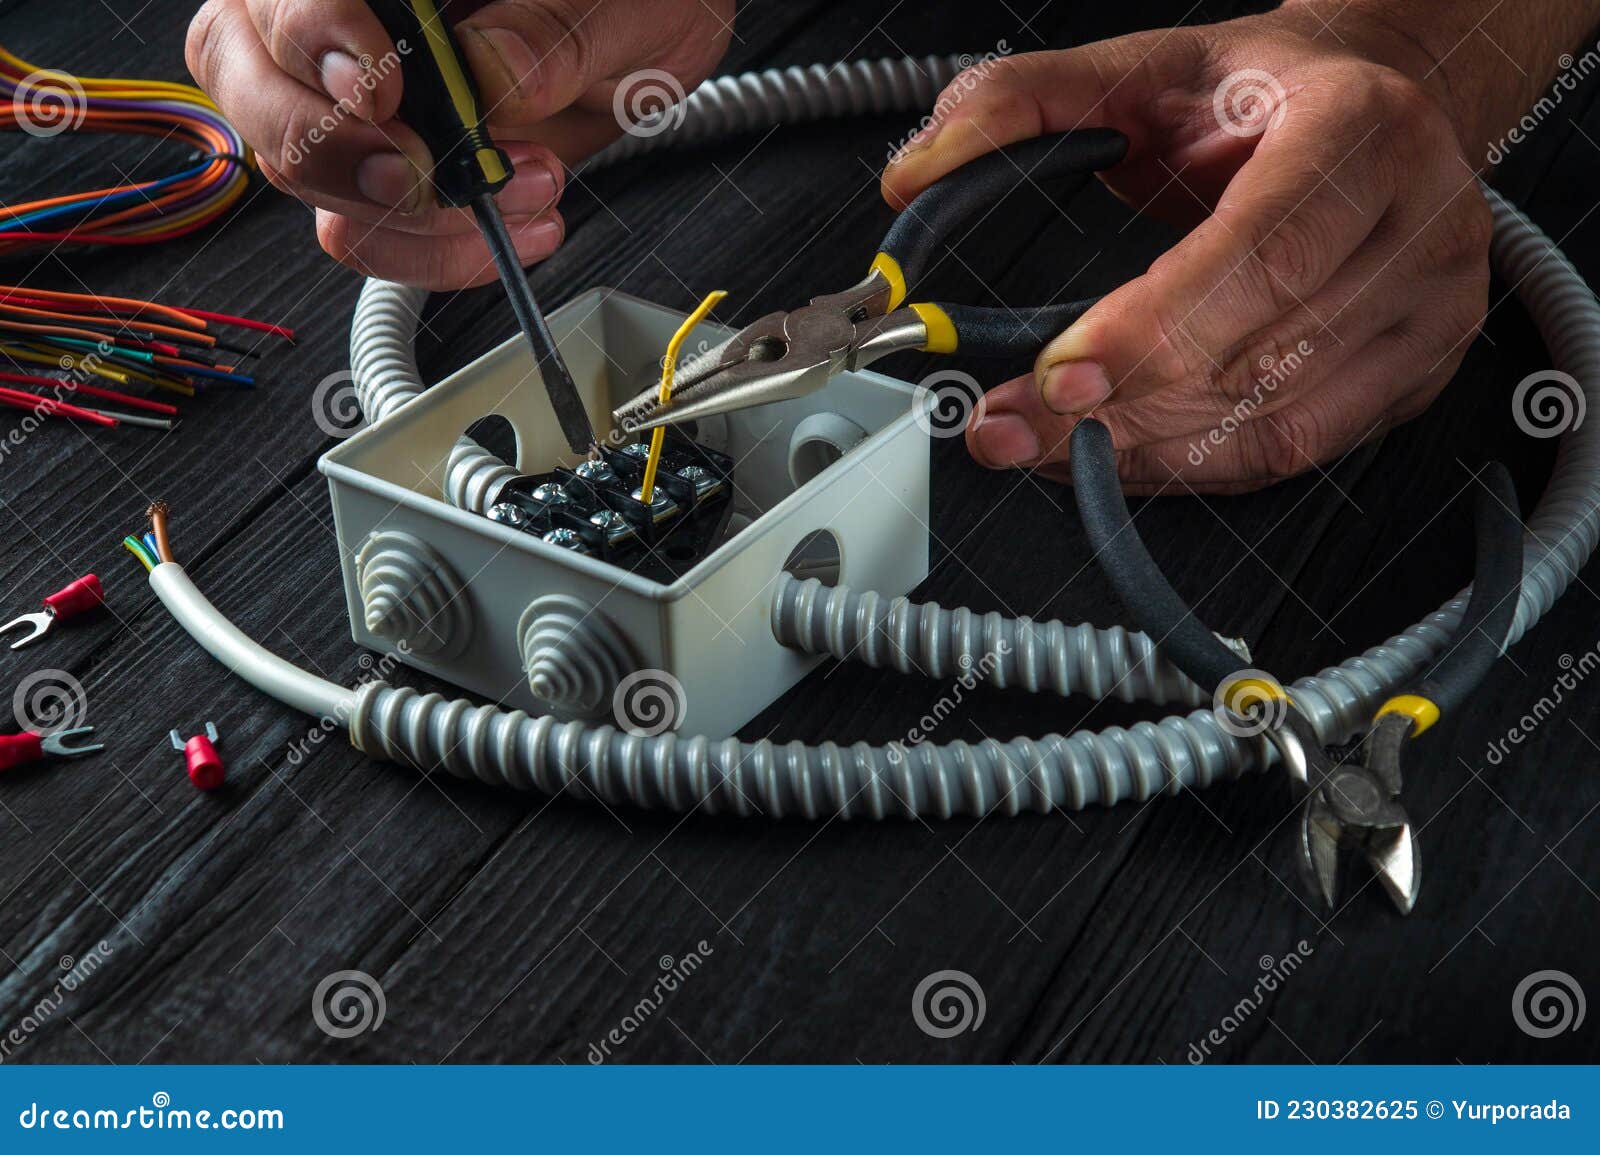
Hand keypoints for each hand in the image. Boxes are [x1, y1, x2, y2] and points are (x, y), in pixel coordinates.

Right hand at [187, 0, 732, 287]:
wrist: (647, 36)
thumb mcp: (611, 1)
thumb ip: (550, 27)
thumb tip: (487, 72)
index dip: (316, 38)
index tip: (379, 87)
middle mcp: (339, 30)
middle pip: (256, 90)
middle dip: (340, 150)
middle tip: (429, 174)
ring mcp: (355, 107)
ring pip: (302, 176)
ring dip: (412, 212)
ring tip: (527, 188)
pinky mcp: (393, 174)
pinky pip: (366, 235)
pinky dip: (438, 254)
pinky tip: (518, 229)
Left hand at [882, 3, 1493, 492]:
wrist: (1374, 110)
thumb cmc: (1262, 96)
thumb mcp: (1142, 68)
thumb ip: (1020, 102)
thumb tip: (915, 172)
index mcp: (1362, 131)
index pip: (1262, 255)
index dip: (1157, 331)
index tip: (1059, 375)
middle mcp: (1416, 227)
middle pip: (1261, 357)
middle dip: (1121, 408)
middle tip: (1013, 425)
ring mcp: (1426, 314)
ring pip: (1273, 424)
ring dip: (1143, 450)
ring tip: (1041, 443)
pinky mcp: (1408, 379)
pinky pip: (1289, 453)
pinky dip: (1188, 467)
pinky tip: (1114, 453)